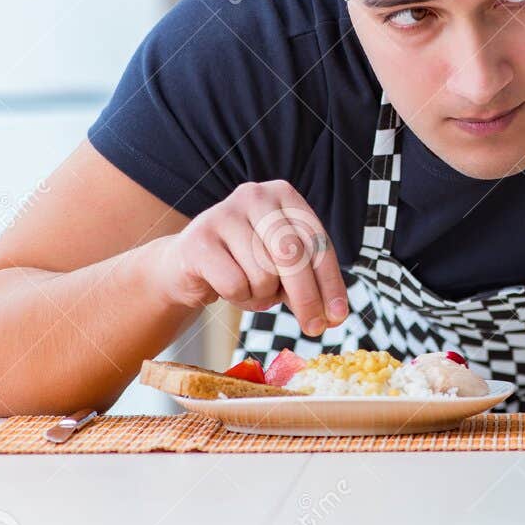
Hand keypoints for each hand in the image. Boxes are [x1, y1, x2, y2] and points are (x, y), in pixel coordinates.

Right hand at [147, 181, 347, 336]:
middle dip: (307, 299)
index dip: (330, 282)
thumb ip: (310, 283)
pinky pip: (235, 283)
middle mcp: (255, 195)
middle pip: (292, 255)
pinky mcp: (199, 239)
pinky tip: (228, 288)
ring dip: (262, 296)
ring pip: (263, 273)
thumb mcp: (282, 267)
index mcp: (283, 194)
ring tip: (250, 289)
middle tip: (314, 329)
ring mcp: (224, 214)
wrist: (187, 265)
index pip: (316, 241)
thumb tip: (334, 316)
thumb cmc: (244, 264)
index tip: (338, 317)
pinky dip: (238, 297)